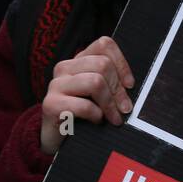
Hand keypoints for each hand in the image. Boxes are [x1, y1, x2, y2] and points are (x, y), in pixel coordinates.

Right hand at [40, 36, 134, 154]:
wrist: (57, 136)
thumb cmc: (84, 113)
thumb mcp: (99, 93)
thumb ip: (111, 81)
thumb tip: (132, 85)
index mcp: (79, 60)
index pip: (103, 45)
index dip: (122, 64)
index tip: (130, 85)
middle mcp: (65, 67)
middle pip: (102, 65)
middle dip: (118, 90)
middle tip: (125, 109)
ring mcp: (56, 84)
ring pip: (95, 82)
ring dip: (109, 104)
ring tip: (114, 118)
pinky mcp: (51, 103)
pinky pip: (84, 105)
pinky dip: (96, 115)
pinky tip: (96, 121)